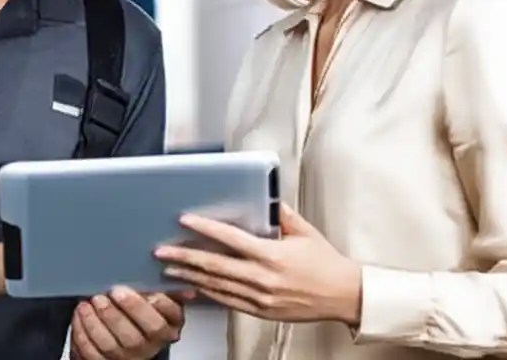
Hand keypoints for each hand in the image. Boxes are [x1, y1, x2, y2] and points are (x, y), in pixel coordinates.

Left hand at [69, 286, 189, 358]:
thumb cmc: (146, 311)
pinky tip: (80, 315)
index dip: (143, 308)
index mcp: (166, 330)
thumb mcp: (162, 299)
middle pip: (132, 337)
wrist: (131, 334)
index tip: (129, 289)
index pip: (158, 324)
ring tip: (88, 303)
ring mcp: (127, 357)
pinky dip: (82, 332)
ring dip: (94, 322)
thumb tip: (178, 285)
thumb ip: (165, 290)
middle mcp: (148, 347)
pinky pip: (91, 352)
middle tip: (106, 294)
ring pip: (109, 345)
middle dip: (115, 314)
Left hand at [154, 203, 361, 325]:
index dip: (205, 228)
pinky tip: (191, 286)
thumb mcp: (304, 232)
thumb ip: (281, 214)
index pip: (231, 238)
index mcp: (272, 255)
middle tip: (162, 251)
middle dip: (184, 257)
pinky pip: (227, 301)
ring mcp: (260, 297)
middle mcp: (263, 278)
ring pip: (216, 285)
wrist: (344, 296)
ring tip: (168, 268)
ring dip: (189, 276)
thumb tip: (264, 196)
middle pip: (215, 265)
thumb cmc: (326, 264)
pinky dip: (206, 293)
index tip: (185, 220)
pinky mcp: (260, 311)